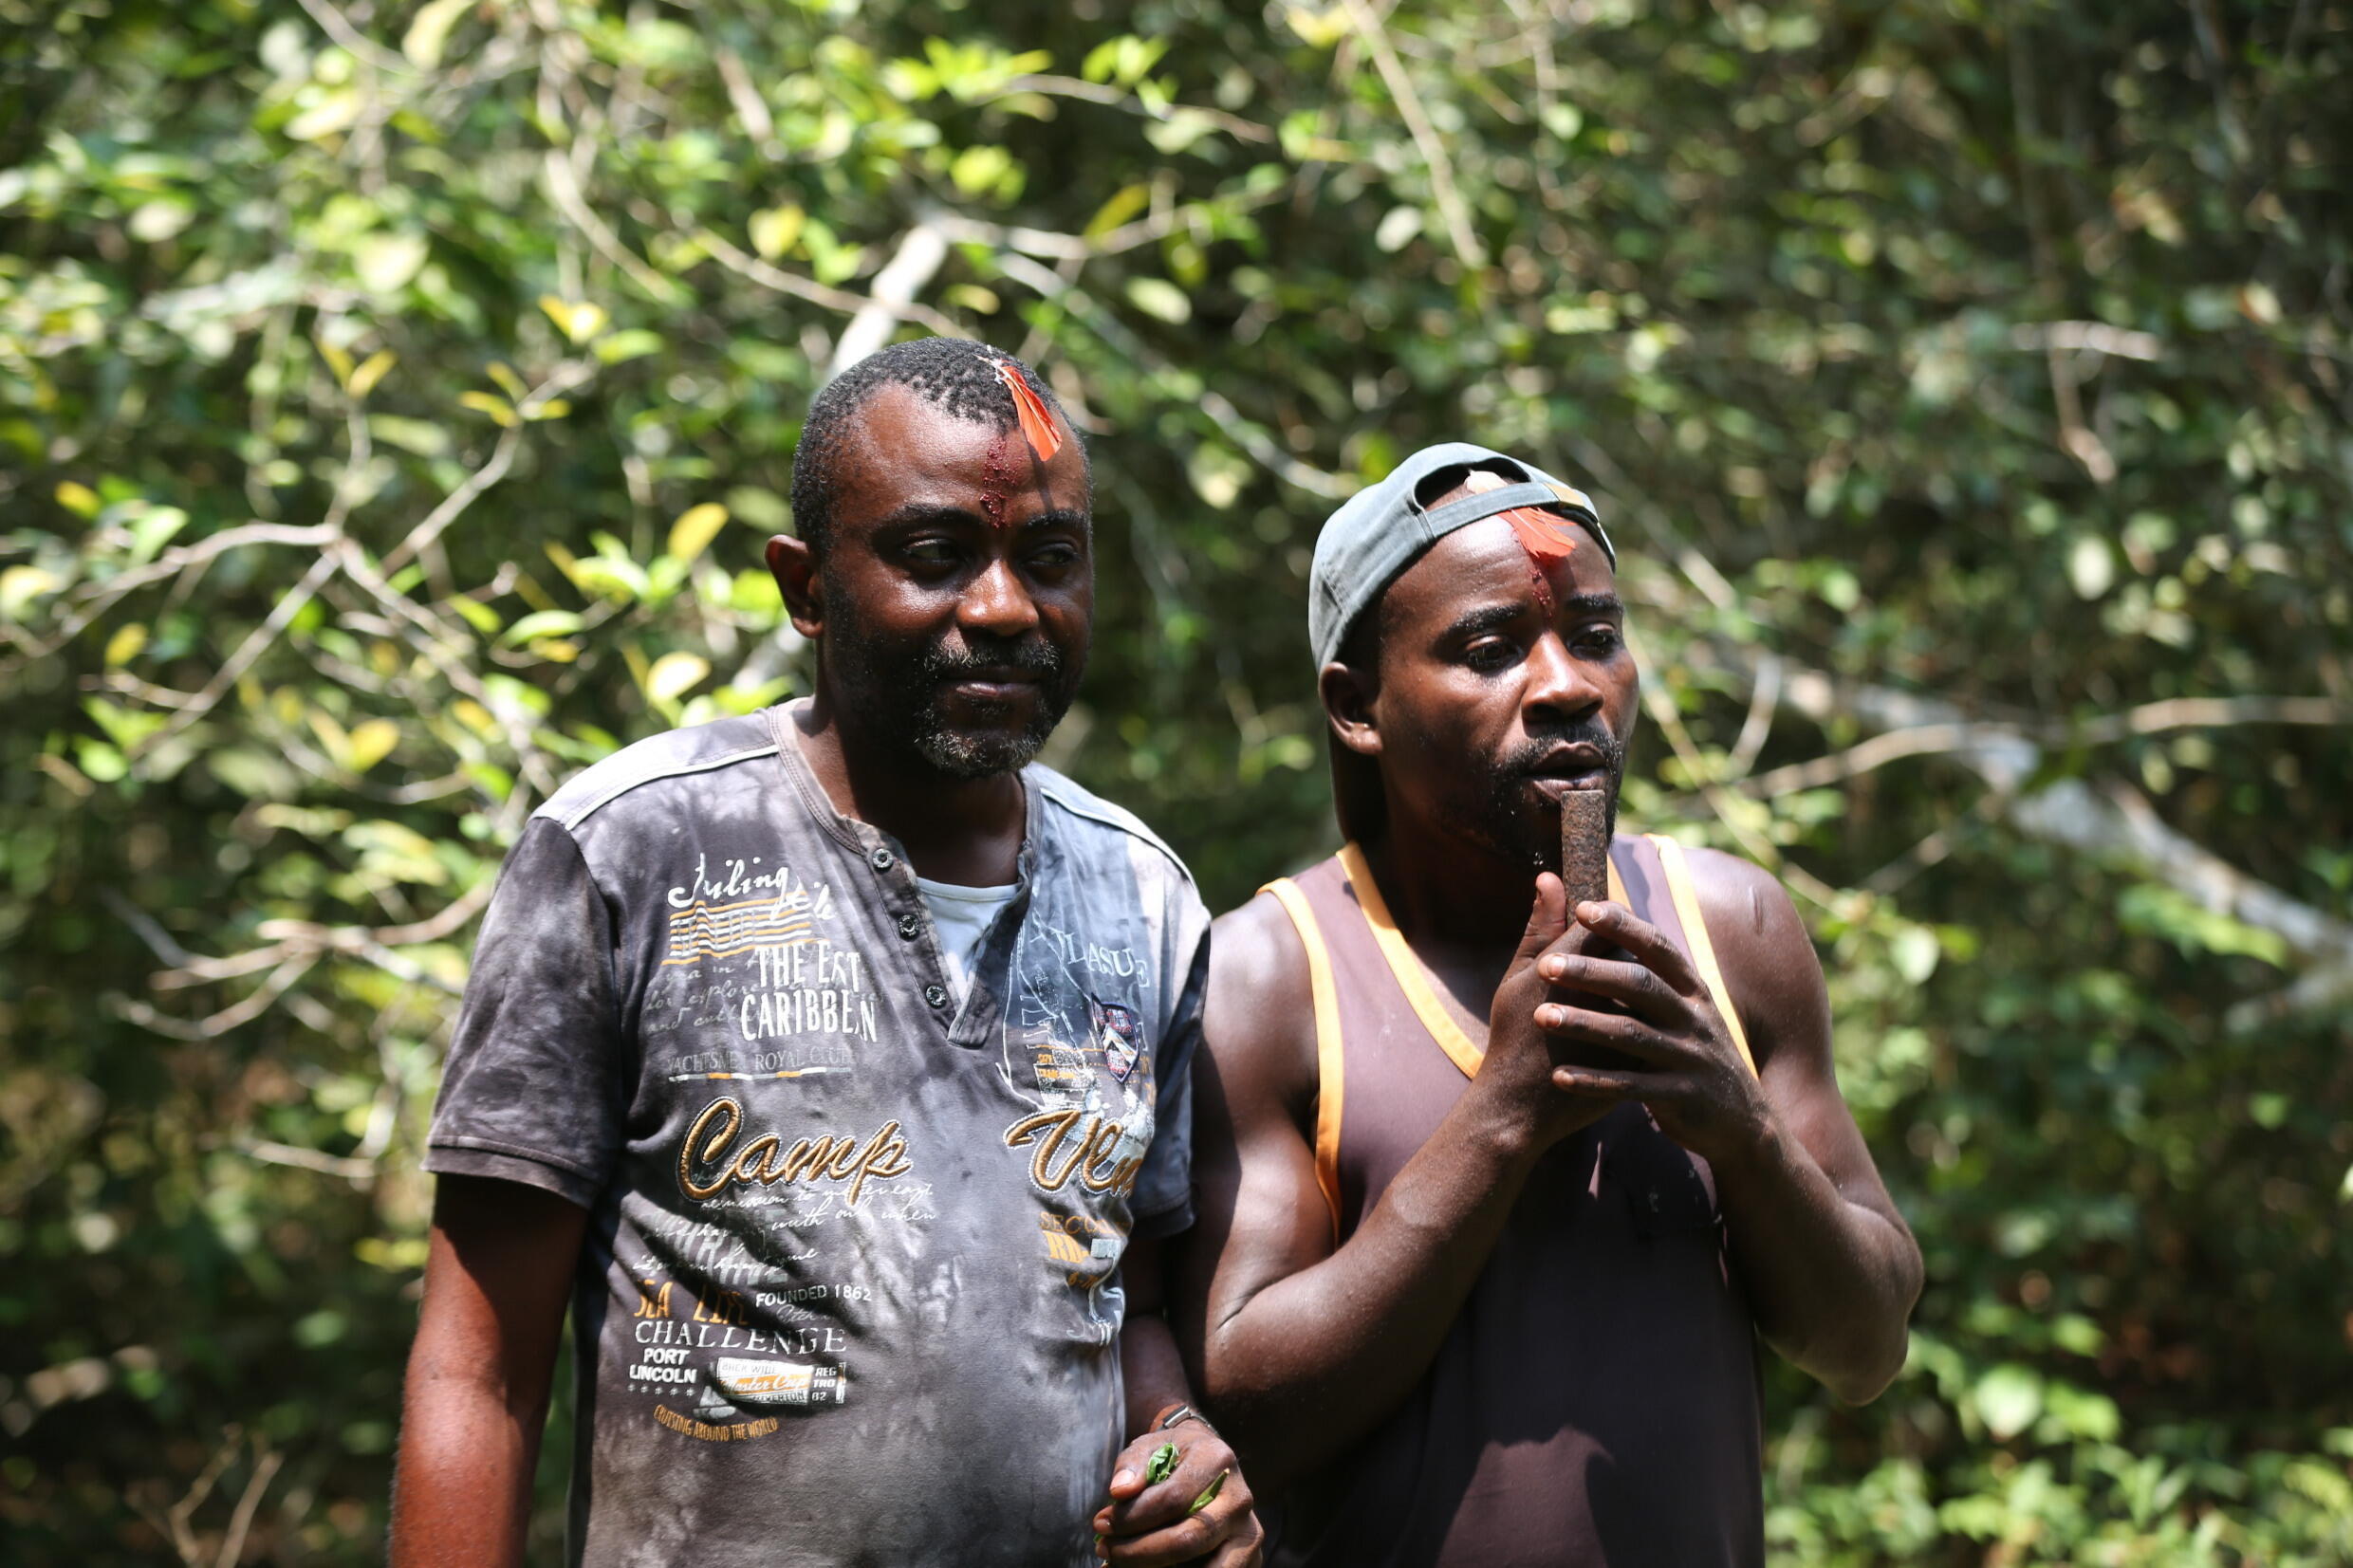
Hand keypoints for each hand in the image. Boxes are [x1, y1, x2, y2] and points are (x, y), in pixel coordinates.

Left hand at [1093, 1414, 1261, 1566]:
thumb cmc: (1174, 1455)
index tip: (1101, 1524)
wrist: (1210, 1461)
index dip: (1132, 1517)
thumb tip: (1119, 1492)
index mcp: (1217, 1460)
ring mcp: (1248, 1532)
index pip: (1172, 1499)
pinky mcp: (1250, 1557)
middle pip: (1188, 1538)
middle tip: (1106, 1549)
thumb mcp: (1151, 1446)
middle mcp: (1239, 1498)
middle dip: (1139, 1552)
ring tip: (1122, 1564)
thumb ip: (1133, 1465)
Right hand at [1479, 874, 1625, 1148]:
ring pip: (1647, 991)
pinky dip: (1648, 1020)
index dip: (1603, 921)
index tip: (1597, 924)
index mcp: (1564, 967)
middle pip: (1629, 954)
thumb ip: (1539, 927)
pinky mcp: (1637, 1057)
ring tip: (1618, 998)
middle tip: (1607, 962)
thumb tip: (1550, 876)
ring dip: (1636, 989)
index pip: (1602, 923)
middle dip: (1622, 954)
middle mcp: (1596, 993)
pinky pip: (1655, 1026)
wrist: (1519, 1107)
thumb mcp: (1517, 978)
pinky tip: (1638, 1023)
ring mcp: (1620, 1027)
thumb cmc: (1511, 1038)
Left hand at [1532, 899, 1772, 1165]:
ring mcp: (1691, 1058)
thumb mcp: (1684, 1014)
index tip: (1583, 907)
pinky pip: (1632, 1086)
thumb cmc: (1694, 1056)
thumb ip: (1651, 980)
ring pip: (1632, 1034)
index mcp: (1693, 991)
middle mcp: (1694, 1018)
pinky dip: (1595, 1081)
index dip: (1623, 926)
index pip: (1658, 947)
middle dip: (1591, 972)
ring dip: (1584, 1024)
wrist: (1742, 1123)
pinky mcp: (1683, 1097)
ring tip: (1540, 1018)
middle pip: (1640, 985)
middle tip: (1545, 966)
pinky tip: (1559, 1077)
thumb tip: (1614, 932)